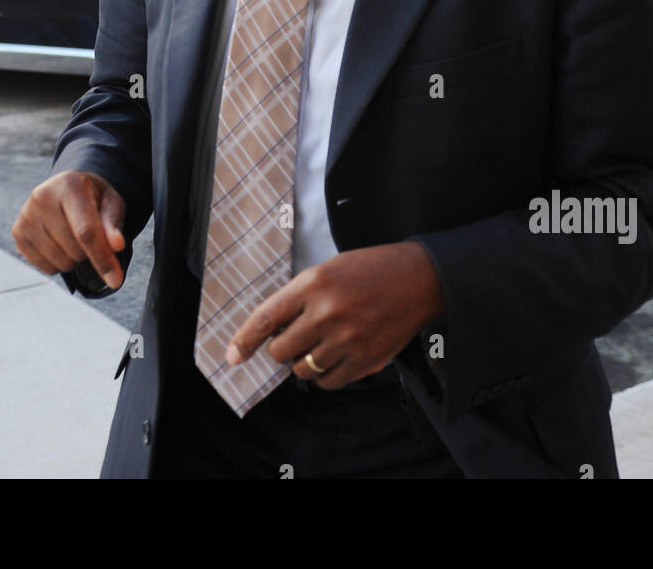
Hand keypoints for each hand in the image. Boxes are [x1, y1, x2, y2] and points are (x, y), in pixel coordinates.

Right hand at [12, 170, 126, 289]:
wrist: (69, 189)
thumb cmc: (94, 198)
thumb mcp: (112, 205)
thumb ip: (113, 225)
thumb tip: (117, 245)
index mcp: (69, 185)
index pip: (86, 232)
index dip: (102, 259)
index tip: (116, 280)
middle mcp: (42, 197)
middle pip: (74, 250)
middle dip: (90, 253)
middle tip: (91, 237)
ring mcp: (26, 215)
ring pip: (60, 262)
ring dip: (75, 259)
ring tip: (75, 238)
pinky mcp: (17, 232)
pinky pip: (45, 267)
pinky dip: (59, 264)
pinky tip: (61, 243)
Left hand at [226, 242, 444, 389]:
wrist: (419, 279)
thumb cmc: (371, 270)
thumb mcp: (329, 269)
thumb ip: (300, 298)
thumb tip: (272, 333)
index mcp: (314, 283)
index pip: (266, 318)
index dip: (244, 339)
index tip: (232, 356)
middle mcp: (327, 313)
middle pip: (281, 351)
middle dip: (282, 349)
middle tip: (297, 338)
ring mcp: (347, 339)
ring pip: (303, 370)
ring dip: (305, 362)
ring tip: (322, 345)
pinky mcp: (365, 360)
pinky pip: (328, 382)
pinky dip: (326, 375)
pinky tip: (337, 357)